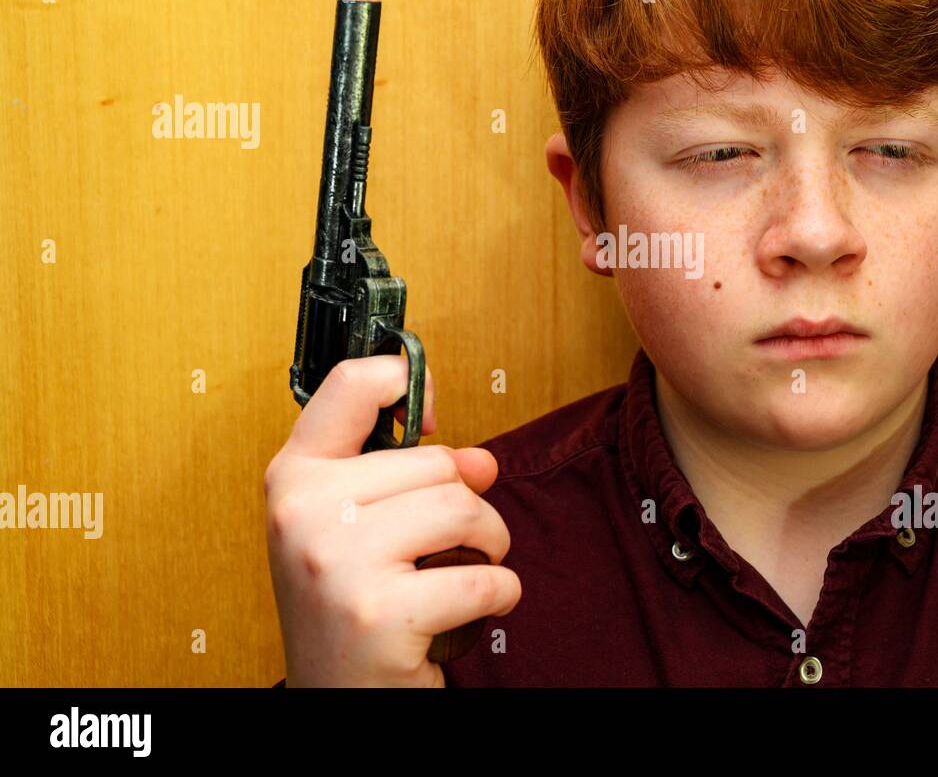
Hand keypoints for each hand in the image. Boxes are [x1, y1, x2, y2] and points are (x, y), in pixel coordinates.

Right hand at [265, 355, 520, 685]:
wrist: (338, 701)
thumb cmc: (351, 608)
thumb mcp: (359, 531)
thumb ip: (411, 478)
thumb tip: (481, 460)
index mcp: (293, 480)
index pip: (351, 386)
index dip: (404, 379)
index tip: (426, 405)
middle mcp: (303, 514)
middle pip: (438, 461)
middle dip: (466, 503)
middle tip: (446, 545)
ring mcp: (337, 563)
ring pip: (467, 510)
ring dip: (490, 545)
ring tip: (465, 569)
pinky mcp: (380, 613)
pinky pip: (485, 577)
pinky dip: (501, 594)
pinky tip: (472, 609)